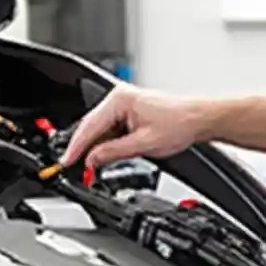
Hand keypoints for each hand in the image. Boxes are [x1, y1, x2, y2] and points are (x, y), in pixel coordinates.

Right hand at [60, 84, 207, 168]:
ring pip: (100, 129)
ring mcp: (123, 104)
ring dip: (96, 147)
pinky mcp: (129, 113)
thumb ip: (113, 152)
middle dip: (83, 148)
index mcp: (120, 99)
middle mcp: (119, 98)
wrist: (198, 120)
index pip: (90, 126)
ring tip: (89, 167)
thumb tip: (92, 160)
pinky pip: (110, 129)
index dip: (76, 147)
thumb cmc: (179, 124)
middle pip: (91, 126)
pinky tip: (104, 157)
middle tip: (73, 167)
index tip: (67, 161)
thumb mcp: (143, 144)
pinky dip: (106, 144)